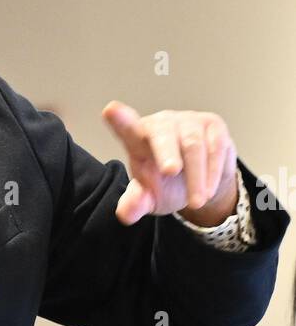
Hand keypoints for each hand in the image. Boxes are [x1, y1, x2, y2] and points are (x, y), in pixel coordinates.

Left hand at [102, 102, 237, 225]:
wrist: (201, 181)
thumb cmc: (166, 183)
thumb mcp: (149, 198)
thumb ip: (135, 204)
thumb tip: (125, 214)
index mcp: (138, 138)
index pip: (127, 128)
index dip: (119, 120)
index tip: (110, 111)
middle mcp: (162, 124)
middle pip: (163, 133)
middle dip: (166, 152)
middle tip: (170, 171)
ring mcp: (189, 121)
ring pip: (193, 145)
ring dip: (195, 177)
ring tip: (196, 202)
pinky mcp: (213, 125)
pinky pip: (215, 147)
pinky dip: (212, 172)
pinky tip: (208, 190)